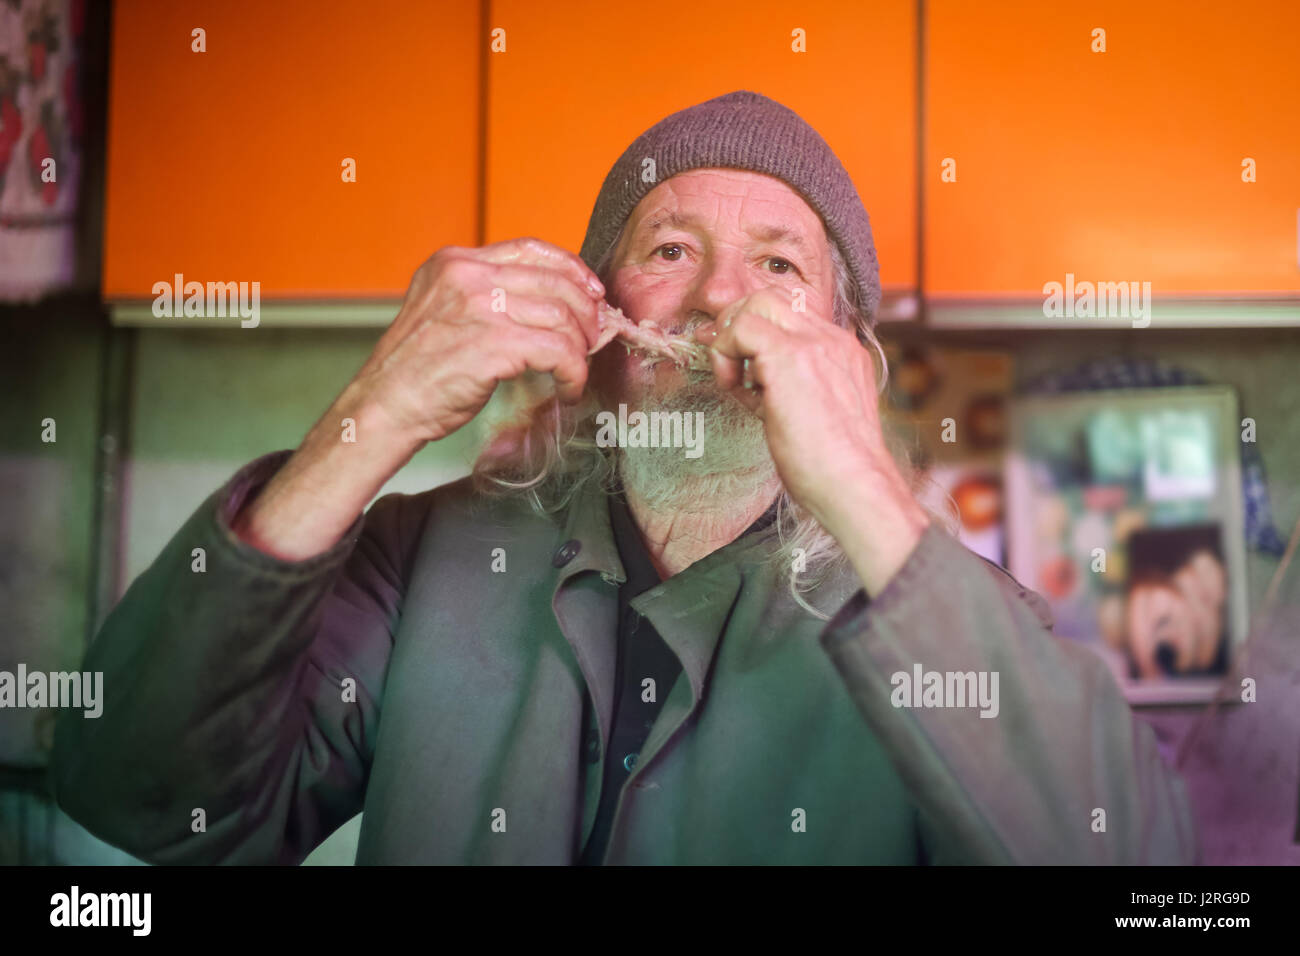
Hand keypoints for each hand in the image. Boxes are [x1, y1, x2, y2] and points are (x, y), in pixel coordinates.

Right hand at [233, 237, 604, 560]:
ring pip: (561, 316)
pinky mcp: (493, 344)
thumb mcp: (444, 312)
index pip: (531, 248)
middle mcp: (466, 276)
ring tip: (578, 369)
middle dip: (585, 312)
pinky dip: (573, 373)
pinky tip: (568, 389)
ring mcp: (479, 308)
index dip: (571, 269)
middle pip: (554, 280)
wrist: (384, 408)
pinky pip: (558, 352)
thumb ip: (485, 296)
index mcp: (453, 263)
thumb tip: (548, 302)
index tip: (591, 293)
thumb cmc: (416, 372)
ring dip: (581, 348)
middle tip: (594, 337)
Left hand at [696, 288, 928, 594]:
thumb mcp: (812, 416)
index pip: (793, 315)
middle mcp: (833, 341)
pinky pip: (742, 328)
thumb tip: (748, 383)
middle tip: (727, 365)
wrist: (856, 486)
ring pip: (757, 302)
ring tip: (733, 380)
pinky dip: (726, 353)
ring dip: (732, 336)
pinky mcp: (792, 357)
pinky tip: (734, 389)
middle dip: (738, 324)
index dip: (757, 334)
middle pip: (773, 297)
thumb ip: (786, 391)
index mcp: (842, 353)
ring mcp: (816, 344)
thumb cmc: (834, 468)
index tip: (741, 371)